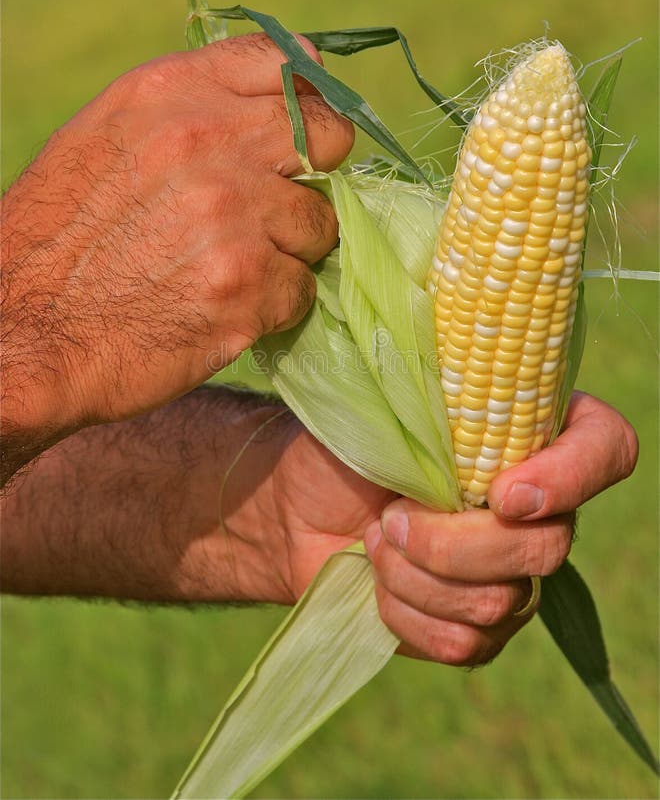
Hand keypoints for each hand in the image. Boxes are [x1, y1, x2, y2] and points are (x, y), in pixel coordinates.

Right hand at [1, 34, 352, 456]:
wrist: (27, 334)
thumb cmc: (61, 236)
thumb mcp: (107, 136)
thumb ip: (197, 101)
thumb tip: (298, 66)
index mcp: (170, 95)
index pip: (285, 66)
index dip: (308, 104)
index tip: (302, 137)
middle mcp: (209, 144)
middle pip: (327, 140)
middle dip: (313, 177)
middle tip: (277, 210)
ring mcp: (232, 217)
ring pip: (319, 225)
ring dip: (289, 251)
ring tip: (231, 267)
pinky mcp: (245, 288)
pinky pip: (302, 290)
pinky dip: (274, 306)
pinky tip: (225, 307)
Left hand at [262, 391, 636, 664]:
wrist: (296, 510)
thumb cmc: (341, 450)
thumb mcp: (384, 411)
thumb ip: (437, 414)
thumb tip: (478, 458)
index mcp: (529, 434)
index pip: (607, 448)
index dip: (571, 477)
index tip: (499, 492)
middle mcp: (538, 506)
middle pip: (548, 547)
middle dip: (454, 543)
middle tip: (390, 517)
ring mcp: (511, 572)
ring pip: (499, 602)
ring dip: (416, 574)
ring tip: (375, 541)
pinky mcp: (477, 627)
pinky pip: (465, 643)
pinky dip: (405, 614)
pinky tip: (378, 581)